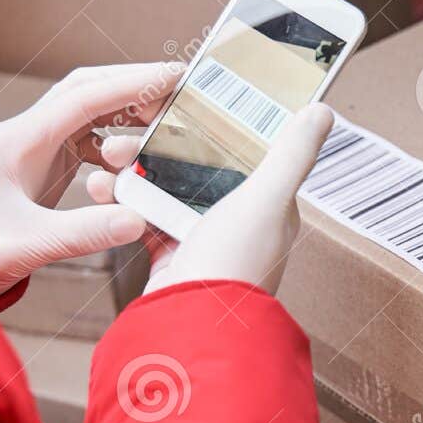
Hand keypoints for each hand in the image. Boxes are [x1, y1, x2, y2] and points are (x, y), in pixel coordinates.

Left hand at [0, 62, 180, 297]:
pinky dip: (111, 140)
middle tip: (179, 91)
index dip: (132, 84)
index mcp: (18, 142)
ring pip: (85, 112)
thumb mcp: (23, 246)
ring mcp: (31, 148)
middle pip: (86, 91)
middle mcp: (25, 136)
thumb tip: (137, 220)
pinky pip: (81, 139)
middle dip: (133, 86)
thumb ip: (80, 234)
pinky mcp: (37, 166)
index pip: (84, 98)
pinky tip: (130, 160)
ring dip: (124, 112)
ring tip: (163, 122)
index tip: (174, 76)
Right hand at [86, 102, 334, 295]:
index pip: (248, 150)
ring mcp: (203, 239)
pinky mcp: (171, 255)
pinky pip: (145, 218)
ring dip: (135, 167)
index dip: (218, 122)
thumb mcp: (268, 199)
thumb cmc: (237, 265)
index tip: (185, 96)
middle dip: (162, 142)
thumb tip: (321, 111)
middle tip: (132, 126)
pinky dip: (123, 201)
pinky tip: (101, 186)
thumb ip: (292, 154)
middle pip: (200, 166)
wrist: (191, 326)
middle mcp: (239, 222)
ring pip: (168, 188)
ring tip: (107, 154)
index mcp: (270, 207)